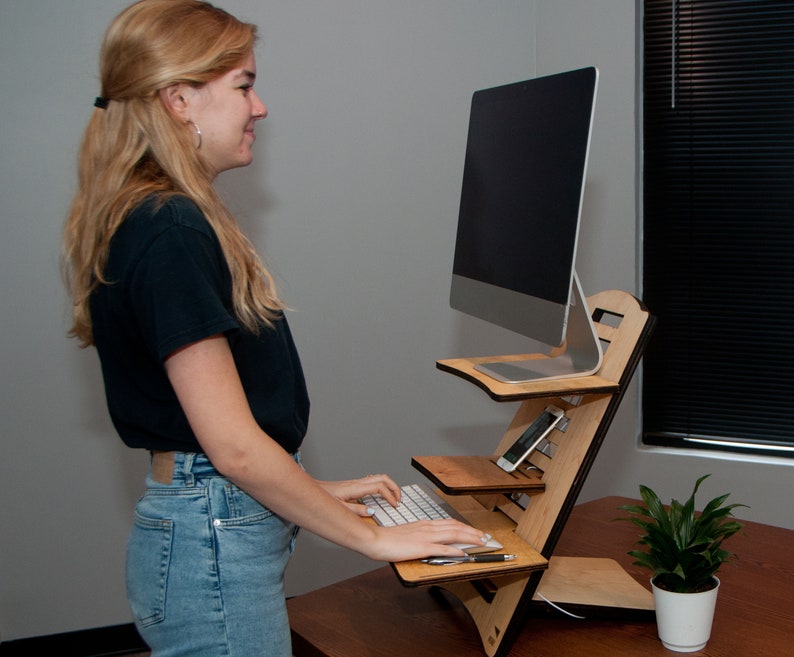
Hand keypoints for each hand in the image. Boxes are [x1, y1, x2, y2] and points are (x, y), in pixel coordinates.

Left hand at [317, 473, 400, 516]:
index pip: (379, 487)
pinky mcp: (355, 484)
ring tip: (394, 498)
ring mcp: (357, 482)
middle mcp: (358, 483)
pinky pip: (374, 481)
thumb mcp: (338, 508)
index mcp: (356, 488)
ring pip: (380, 477)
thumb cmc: (323, 498)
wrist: (314, 490)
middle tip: (399, 500)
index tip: (394, 505)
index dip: (390, 496)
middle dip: (395, 487)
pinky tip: (382, 495)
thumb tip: (371, 512)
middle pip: (383, 478)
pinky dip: (383, 486)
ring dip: (390, 486)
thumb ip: (355, 511)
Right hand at [364, 519, 491, 562]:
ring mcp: (425, 537)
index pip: (450, 523)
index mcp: (424, 524)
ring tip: (481, 541)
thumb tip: (433, 541)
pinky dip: (455, 551)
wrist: (374, 539)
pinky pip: (442, 549)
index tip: (475, 531)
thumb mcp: (407, 534)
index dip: (464, 527)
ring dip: (469, 537)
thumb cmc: (387, 539)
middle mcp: (427, 528)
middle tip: (486, 537)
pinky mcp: (421, 547)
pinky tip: (463, 554)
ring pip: (453, 534)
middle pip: (455, 527)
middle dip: (473, 532)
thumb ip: (421, 536)